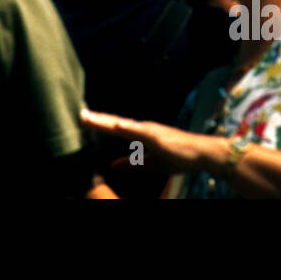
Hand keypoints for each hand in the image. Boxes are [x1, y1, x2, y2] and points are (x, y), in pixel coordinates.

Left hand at [81, 109, 219, 173]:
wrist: (201, 154)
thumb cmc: (178, 156)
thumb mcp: (151, 163)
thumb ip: (132, 163)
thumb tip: (112, 165)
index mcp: (140, 134)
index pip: (115, 128)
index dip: (99, 124)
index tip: (84, 118)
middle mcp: (142, 128)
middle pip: (114, 123)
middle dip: (96, 119)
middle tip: (79, 114)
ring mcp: (149, 130)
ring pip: (122, 125)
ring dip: (105, 121)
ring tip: (89, 117)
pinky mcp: (157, 136)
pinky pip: (139, 131)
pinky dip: (127, 127)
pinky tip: (115, 124)